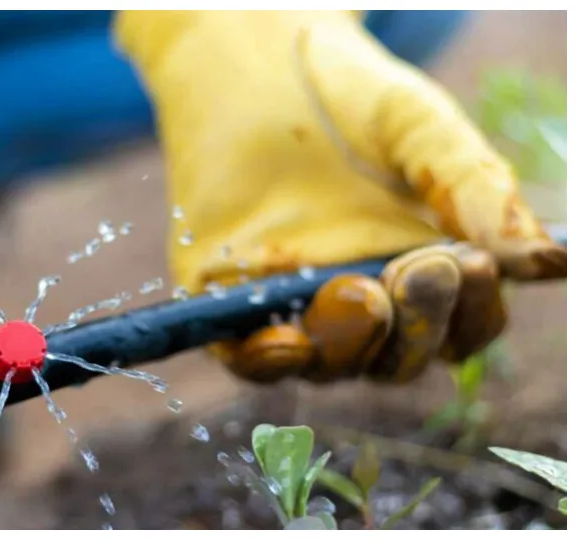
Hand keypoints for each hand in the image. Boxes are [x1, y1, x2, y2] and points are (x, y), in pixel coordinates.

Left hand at [114, 11, 565, 383]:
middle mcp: (361, 300)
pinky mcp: (231, 295)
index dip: (468, 315)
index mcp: (418, 272)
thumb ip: (473, 189)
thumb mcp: (421, 131)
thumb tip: (543, 261)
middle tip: (419, 270)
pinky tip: (285, 342)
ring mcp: (295, 303)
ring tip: (363, 292)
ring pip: (331, 361)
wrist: (258, 70)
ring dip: (351, 342)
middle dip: (415, 326)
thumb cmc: (350, 101)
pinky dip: (266, 359)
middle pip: (397, 357)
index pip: (457, 329)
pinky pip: (246, 354)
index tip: (469, 264)